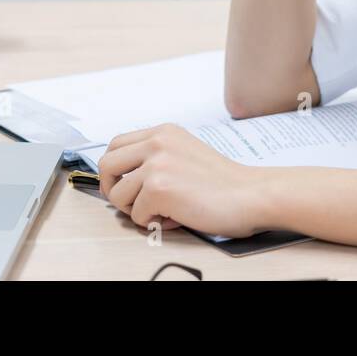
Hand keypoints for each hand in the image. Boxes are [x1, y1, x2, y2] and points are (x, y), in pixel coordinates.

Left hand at [97, 123, 270, 237]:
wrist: (251, 195)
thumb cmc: (224, 183)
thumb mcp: (186, 153)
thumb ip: (157, 157)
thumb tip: (124, 180)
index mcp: (164, 132)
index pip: (116, 144)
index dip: (114, 170)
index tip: (122, 184)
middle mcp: (157, 142)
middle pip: (106, 165)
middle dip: (113, 189)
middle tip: (131, 204)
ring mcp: (156, 164)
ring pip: (117, 195)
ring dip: (136, 210)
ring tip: (164, 211)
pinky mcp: (158, 188)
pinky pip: (136, 216)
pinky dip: (154, 223)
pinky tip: (177, 217)